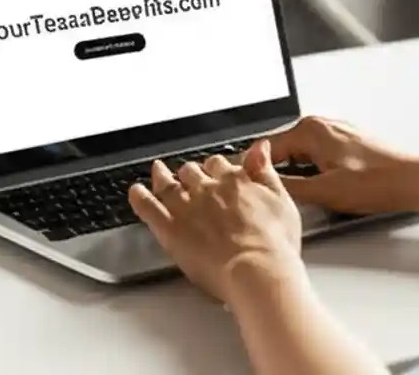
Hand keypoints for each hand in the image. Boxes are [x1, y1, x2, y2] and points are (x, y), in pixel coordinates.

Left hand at [128, 140, 302, 301]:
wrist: (257, 269)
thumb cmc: (274, 244)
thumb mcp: (282, 199)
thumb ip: (266, 171)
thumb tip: (260, 148)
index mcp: (236, 181)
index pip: (220, 165)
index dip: (216, 167)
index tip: (215, 171)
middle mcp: (209, 190)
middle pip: (193, 173)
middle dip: (190, 173)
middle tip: (188, 176)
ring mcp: (187, 208)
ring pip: (169, 185)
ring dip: (162, 177)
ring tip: (158, 173)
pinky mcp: (171, 229)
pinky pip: (148, 207)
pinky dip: (139, 197)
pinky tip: (135, 192)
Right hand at [267, 116, 418, 214]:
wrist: (413, 180)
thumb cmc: (377, 182)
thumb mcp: (324, 191)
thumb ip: (287, 187)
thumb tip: (262, 186)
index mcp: (310, 130)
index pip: (265, 149)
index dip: (254, 172)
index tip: (249, 190)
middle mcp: (320, 125)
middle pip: (282, 151)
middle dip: (277, 173)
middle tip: (275, 198)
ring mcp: (335, 132)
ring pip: (300, 155)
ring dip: (298, 174)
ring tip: (303, 195)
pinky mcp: (346, 143)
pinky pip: (317, 156)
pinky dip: (314, 171)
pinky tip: (324, 188)